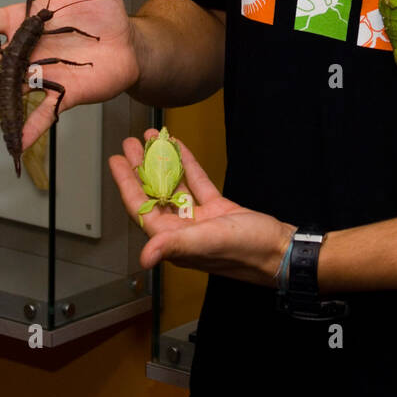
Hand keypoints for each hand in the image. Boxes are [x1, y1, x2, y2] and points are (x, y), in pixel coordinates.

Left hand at [110, 129, 296, 286]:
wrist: (281, 251)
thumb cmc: (246, 251)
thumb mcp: (209, 243)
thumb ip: (175, 246)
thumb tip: (145, 258)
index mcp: (174, 241)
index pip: (142, 209)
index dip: (126, 184)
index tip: (116, 161)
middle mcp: (182, 230)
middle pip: (154, 194)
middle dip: (140, 169)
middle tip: (129, 144)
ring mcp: (200, 219)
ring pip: (174, 185)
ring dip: (163, 163)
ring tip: (151, 139)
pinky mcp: (217, 210)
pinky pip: (197, 183)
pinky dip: (188, 165)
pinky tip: (180, 148)